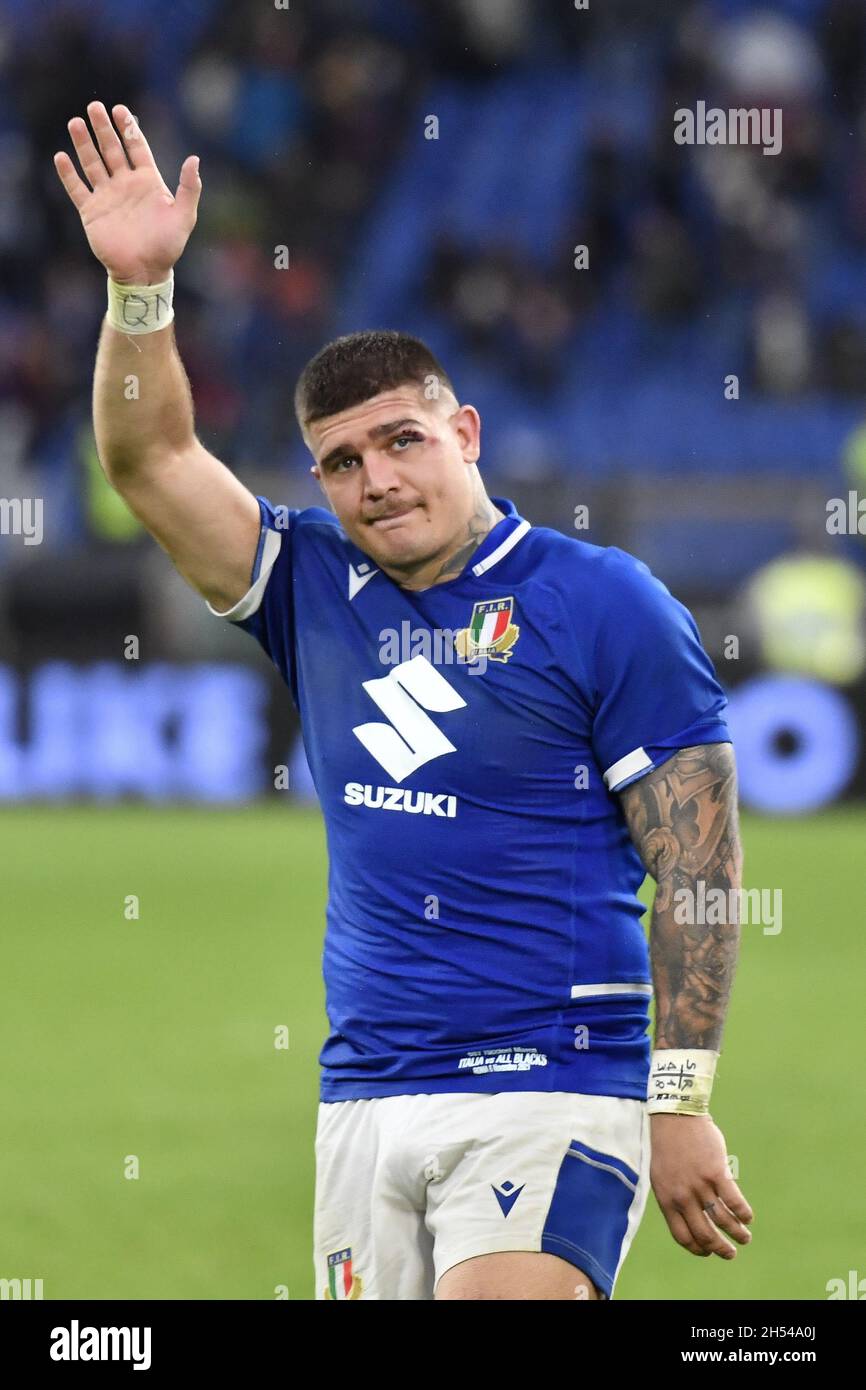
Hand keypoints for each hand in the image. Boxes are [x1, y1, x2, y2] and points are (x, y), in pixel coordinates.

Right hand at [53, 100, 200, 284]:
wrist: (145, 272)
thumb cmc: (167, 247)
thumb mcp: (184, 217)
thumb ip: (189, 188)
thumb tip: (195, 159)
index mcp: (147, 182)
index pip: (136, 147)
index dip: (128, 129)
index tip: (120, 110)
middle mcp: (125, 184)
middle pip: (111, 149)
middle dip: (103, 128)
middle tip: (94, 107)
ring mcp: (107, 196)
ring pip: (92, 163)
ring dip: (83, 143)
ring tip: (76, 122)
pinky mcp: (91, 211)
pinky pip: (77, 189)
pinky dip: (68, 174)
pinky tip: (61, 157)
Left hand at [650, 1113, 753, 1258]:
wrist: (675, 1117)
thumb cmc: (668, 1146)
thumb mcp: (662, 1176)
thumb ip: (673, 1198)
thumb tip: (690, 1220)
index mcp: (667, 1199)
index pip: (683, 1236)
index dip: (698, 1249)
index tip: (708, 1253)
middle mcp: (683, 1197)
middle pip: (705, 1235)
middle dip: (721, 1249)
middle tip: (731, 1254)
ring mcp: (700, 1185)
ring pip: (724, 1221)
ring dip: (737, 1234)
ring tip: (745, 1237)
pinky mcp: (717, 1173)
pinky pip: (735, 1202)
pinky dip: (744, 1214)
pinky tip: (748, 1217)